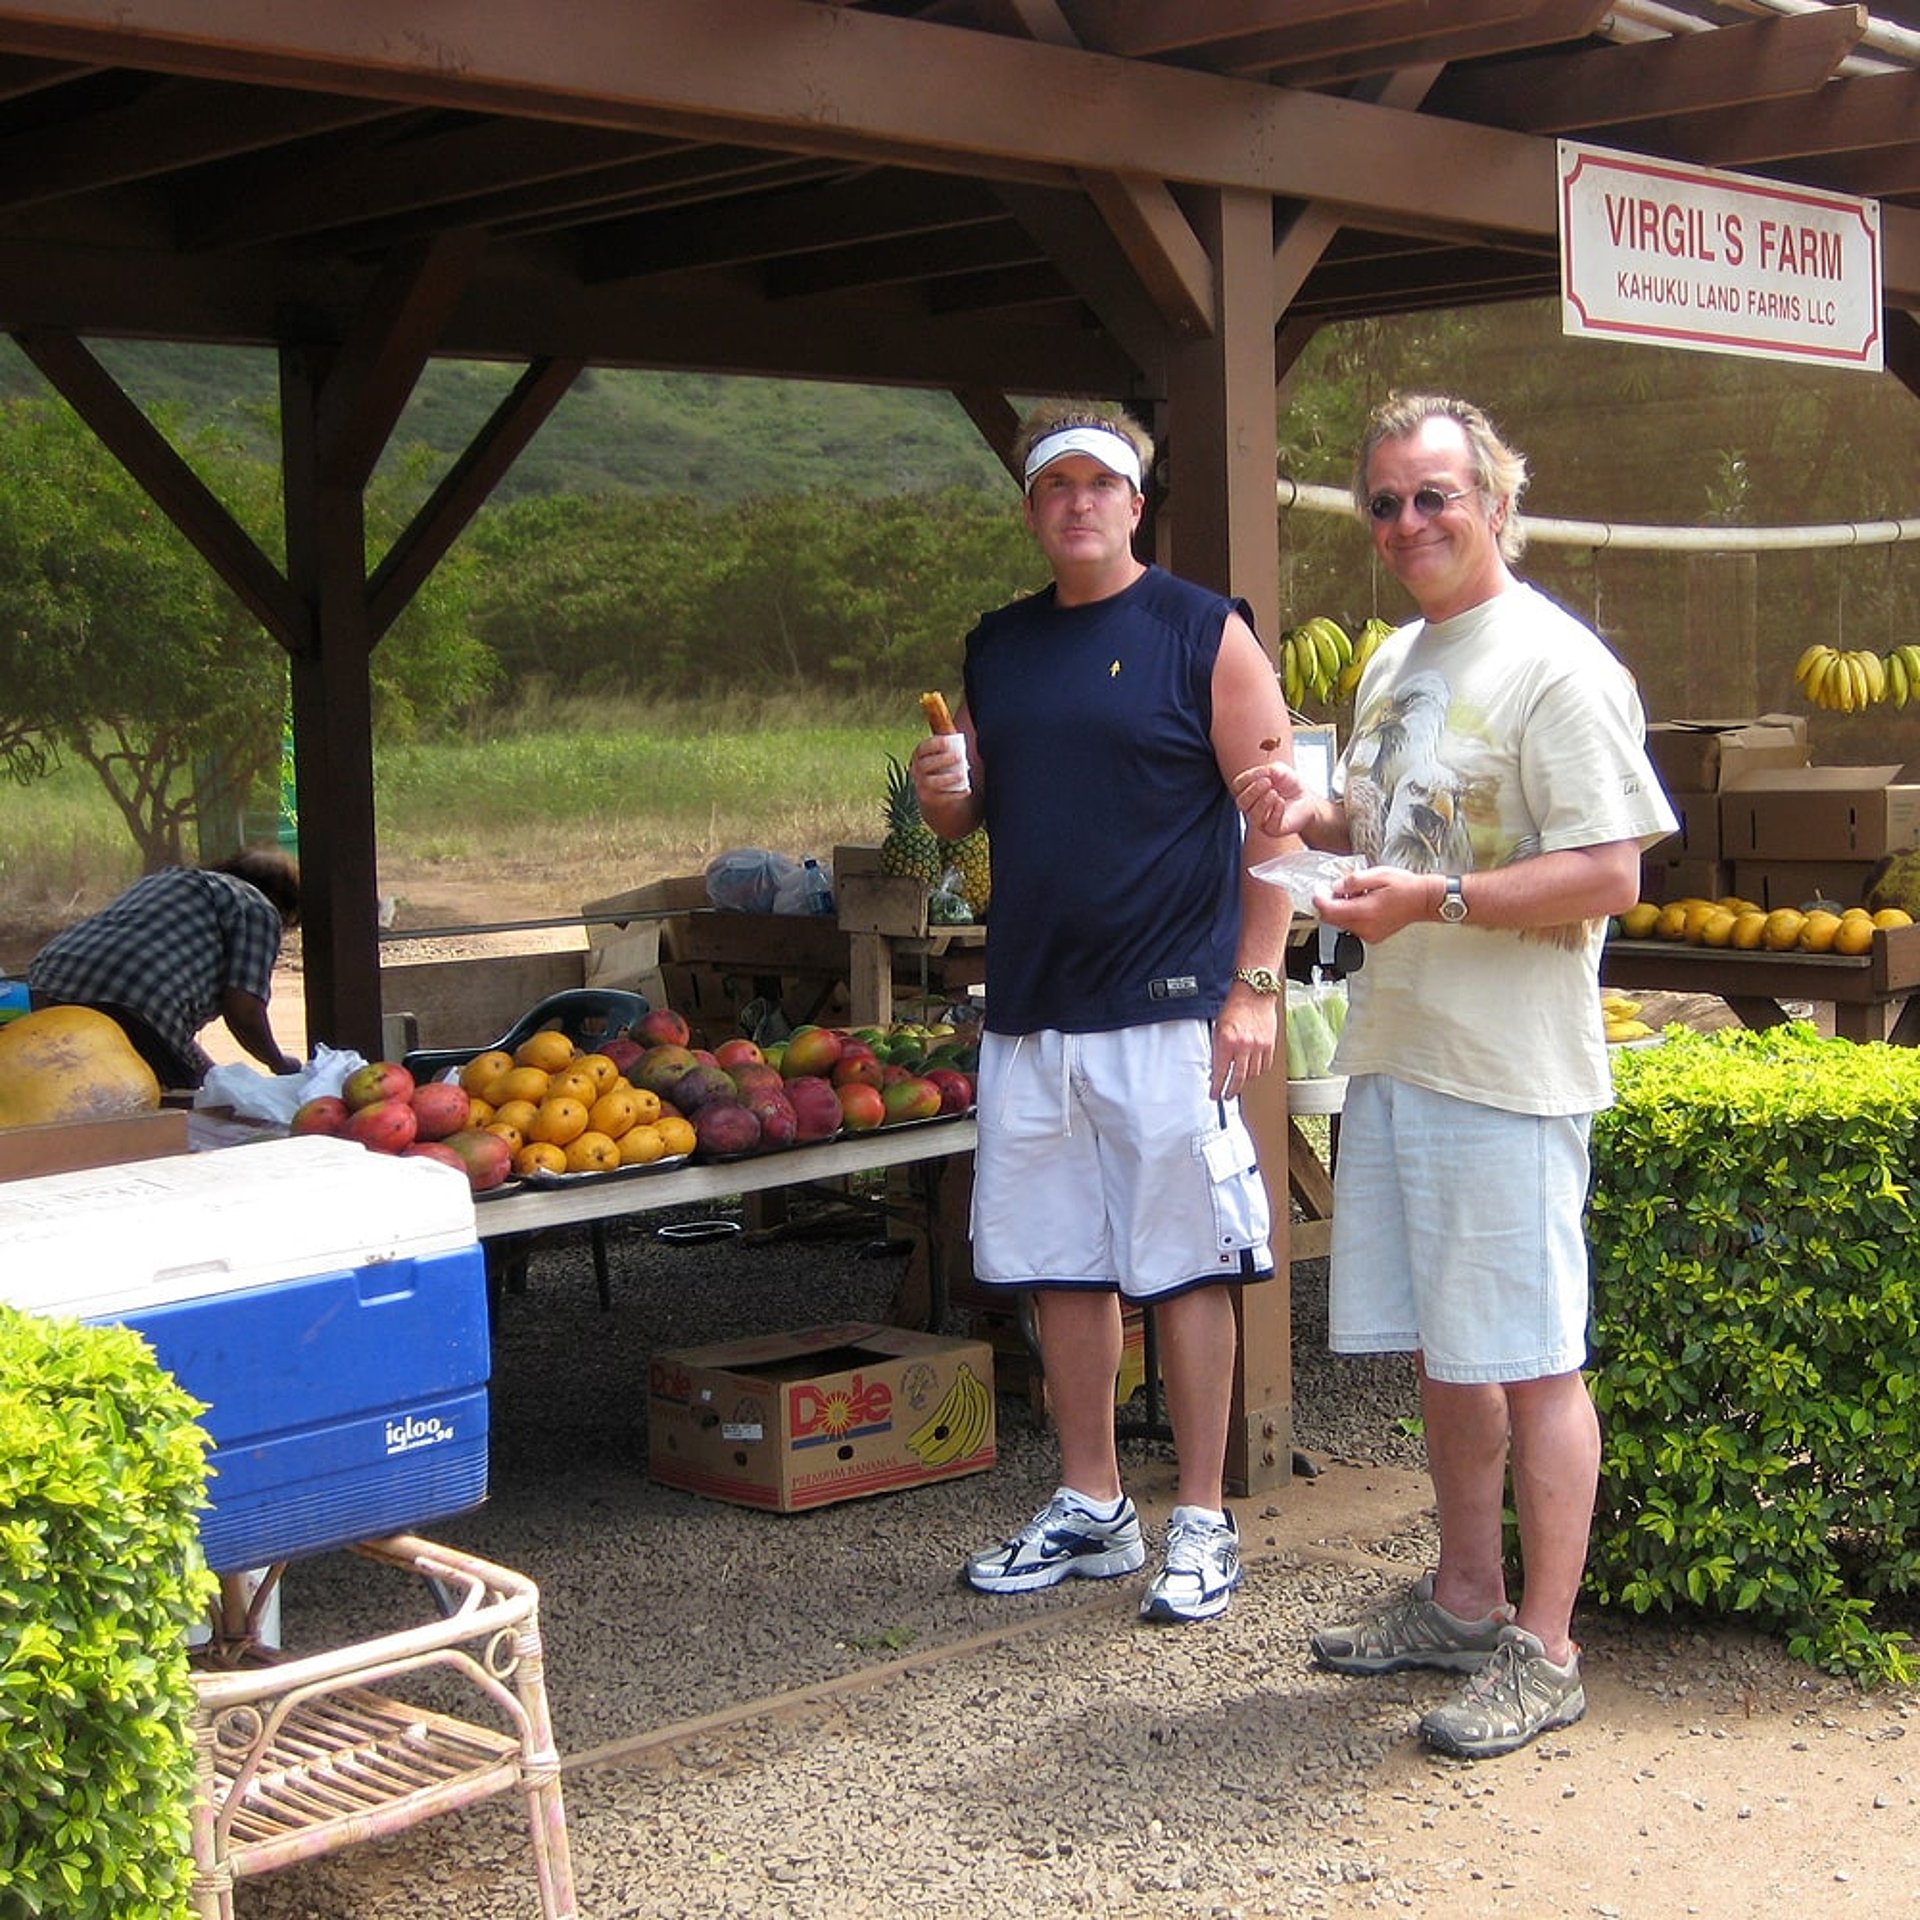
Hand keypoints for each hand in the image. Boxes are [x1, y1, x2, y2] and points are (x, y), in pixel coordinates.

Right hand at [911, 729, 970, 798]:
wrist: (933, 790)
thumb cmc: (941, 764)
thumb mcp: (942, 750)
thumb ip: (947, 739)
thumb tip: (955, 731)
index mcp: (919, 755)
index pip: (923, 748)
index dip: (935, 744)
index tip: (948, 741)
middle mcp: (917, 770)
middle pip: (926, 764)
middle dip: (943, 760)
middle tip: (959, 756)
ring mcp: (922, 785)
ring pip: (933, 782)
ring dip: (948, 778)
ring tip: (962, 775)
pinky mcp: (929, 799)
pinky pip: (943, 797)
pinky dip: (956, 794)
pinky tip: (967, 790)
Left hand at [1212, 985, 1277, 1100]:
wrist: (1254, 994)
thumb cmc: (1235, 1007)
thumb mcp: (1218, 1027)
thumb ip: (1217, 1048)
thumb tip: (1215, 1067)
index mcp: (1227, 1041)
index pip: (1220, 1072)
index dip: (1216, 1087)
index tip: (1214, 1094)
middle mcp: (1243, 1046)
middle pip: (1238, 1078)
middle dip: (1230, 1090)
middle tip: (1226, 1095)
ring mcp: (1258, 1047)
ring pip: (1252, 1074)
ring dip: (1245, 1081)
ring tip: (1239, 1081)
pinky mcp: (1270, 1045)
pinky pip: (1264, 1066)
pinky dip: (1258, 1071)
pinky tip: (1252, 1071)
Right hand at [1232, 757, 1313, 839]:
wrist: (1307, 798)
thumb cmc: (1290, 784)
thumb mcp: (1279, 770)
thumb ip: (1268, 770)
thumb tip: (1260, 773)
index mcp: (1249, 791)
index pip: (1238, 786)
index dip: (1247, 778)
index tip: (1263, 772)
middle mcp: (1252, 807)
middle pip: (1241, 802)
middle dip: (1253, 791)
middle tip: (1267, 782)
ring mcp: (1261, 820)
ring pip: (1253, 815)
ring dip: (1263, 802)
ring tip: (1275, 793)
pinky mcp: (1273, 829)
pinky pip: (1269, 824)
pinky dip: (1275, 812)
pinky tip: (1281, 802)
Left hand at [1313, 863, 1432, 941]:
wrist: (1423, 900)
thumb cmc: (1405, 887)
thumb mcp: (1378, 874)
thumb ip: (1354, 881)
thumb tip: (1336, 887)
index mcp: (1365, 912)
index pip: (1330, 911)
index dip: (1320, 900)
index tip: (1318, 891)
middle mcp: (1365, 927)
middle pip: (1332, 920)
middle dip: (1329, 905)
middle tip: (1335, 890)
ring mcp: (1368, 935)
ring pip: (1341, 924)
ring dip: (1340, 910)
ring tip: (1355, 895)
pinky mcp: (1372, 937)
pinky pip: (1353, 927)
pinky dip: (1351, 916)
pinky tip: (1362, 905)